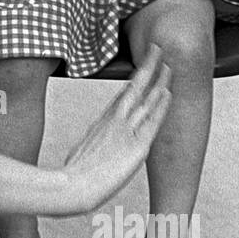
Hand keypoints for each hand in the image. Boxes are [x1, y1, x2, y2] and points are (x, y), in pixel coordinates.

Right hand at [61, 45, 171, 211]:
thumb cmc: (70, 180)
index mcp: (101, 124)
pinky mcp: (136, 146)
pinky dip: (161, 106)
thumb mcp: (76, 159)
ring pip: (145, 99)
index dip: (135, 81)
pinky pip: (152, 121)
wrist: (70, 189)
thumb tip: (77, 157)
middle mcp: (113, 122)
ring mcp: (124, 132)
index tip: (143, 68)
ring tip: (169, 64)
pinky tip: (168, 93)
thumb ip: (84, 153)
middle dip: (147, 66)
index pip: (122, 96)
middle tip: (156, 48)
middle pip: (134, 87)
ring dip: (159, 81)